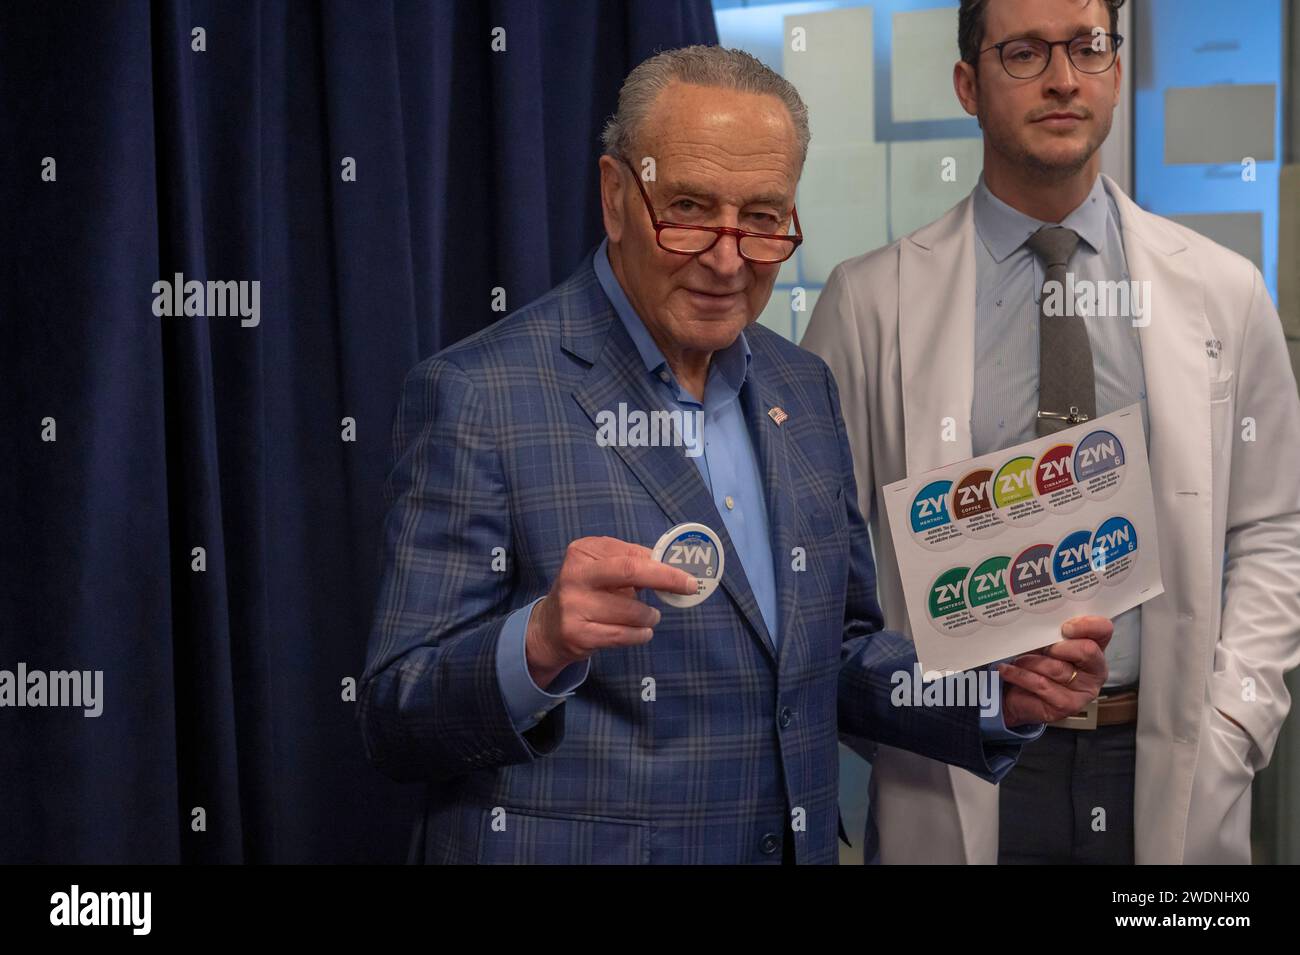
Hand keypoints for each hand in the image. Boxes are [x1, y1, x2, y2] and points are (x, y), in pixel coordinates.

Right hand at [524, 536, 696, 687]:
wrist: (549, 628)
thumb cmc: (587, 592)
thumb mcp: (602, 569)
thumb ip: (632, 562)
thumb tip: (672, 564)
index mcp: (582, 552)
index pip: (631, 554)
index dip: (662, 564)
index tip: (686, 574)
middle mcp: (575, 575)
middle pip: (630, 571)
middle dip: (665, 579)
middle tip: (688, 587)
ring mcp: (573, 606)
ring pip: (632, 611)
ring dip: (650, 617)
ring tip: (648, 618)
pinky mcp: (577, 634)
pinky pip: (623, 635)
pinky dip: (640, 634)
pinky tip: (640, 632)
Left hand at [998, 615, 1112, 726]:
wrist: (1017, 693)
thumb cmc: (1036, 661)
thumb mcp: (1044, 642)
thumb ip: (1050, 632)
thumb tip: (1038, 622)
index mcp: (1095, 646)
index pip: (1103, 630)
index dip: (1087, 625)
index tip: (1065, 627)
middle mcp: (1095, 670)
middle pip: (1087, 650)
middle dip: (1058, 646)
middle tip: (1039, 647)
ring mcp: (1084, 690)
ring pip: (1057, 668)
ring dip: (1031, 661)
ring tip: (1018, 660)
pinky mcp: (1067, 705)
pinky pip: (1041, 684)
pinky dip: (1019, 675)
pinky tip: (1007, 670)